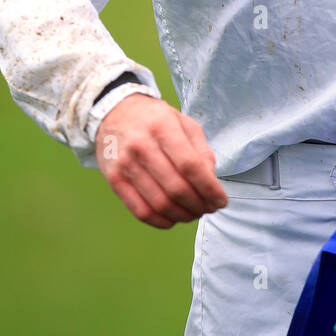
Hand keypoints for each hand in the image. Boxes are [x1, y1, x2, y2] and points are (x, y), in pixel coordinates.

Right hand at [95, 94, 227, 227]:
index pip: (190, 165)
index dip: (209, 188)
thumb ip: (201, 150)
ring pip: (160, 203)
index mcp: (163, 127)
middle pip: (176, 187)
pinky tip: (173, 219)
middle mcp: (141, 145)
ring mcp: (125, 164)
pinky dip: (161, 221)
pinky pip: (140, 211)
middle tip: (209, 208)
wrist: (114, 113)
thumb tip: (211, 182)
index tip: (221, 201)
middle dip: (199, 205)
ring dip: (183, 215)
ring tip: (194, 213)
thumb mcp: (184, 123)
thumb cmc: (155, 120)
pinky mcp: (113, 180)